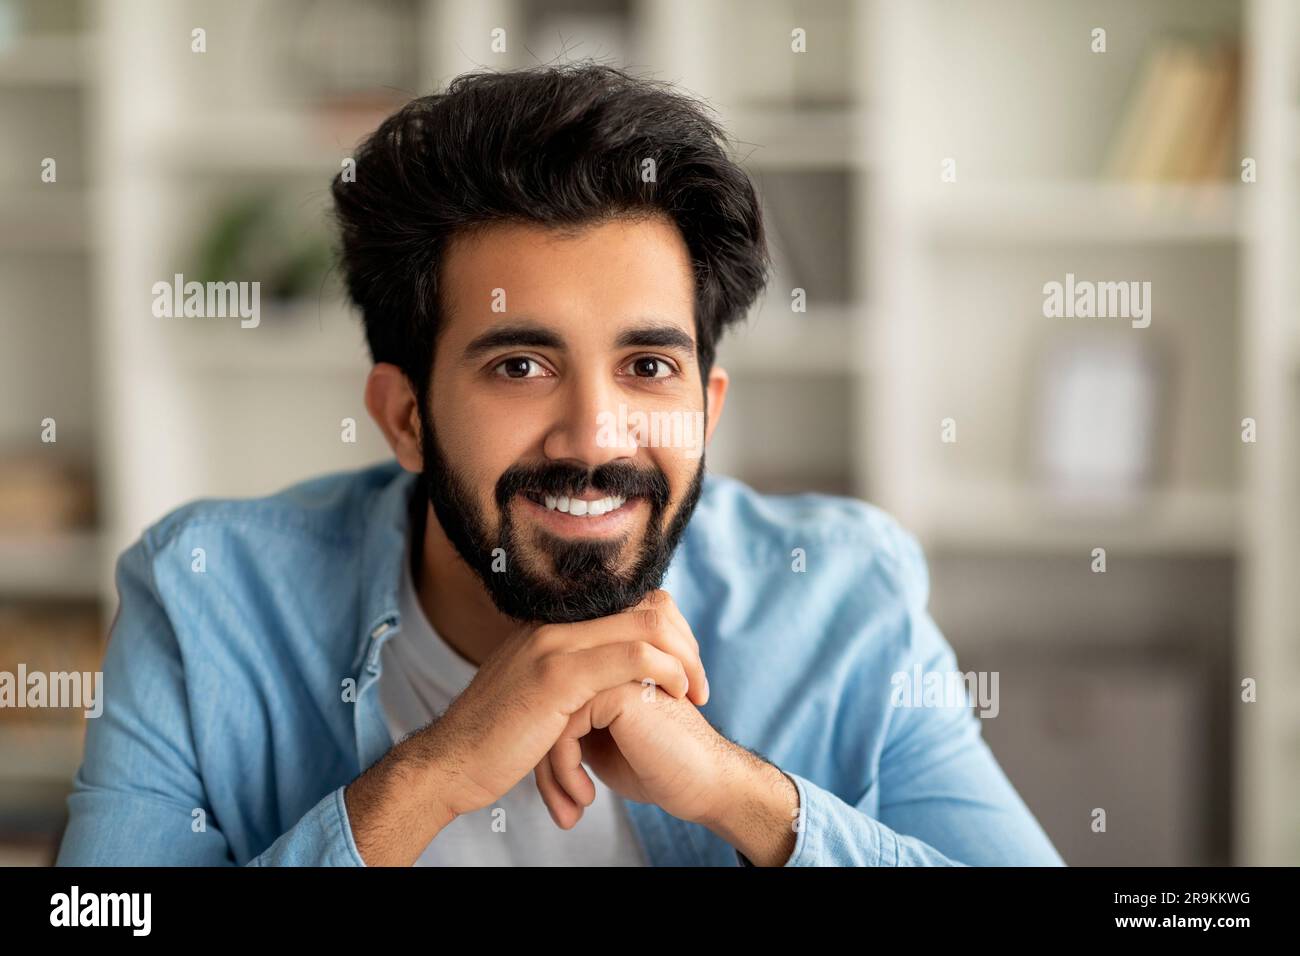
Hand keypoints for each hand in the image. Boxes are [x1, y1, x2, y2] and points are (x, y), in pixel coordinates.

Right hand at [345, 594, 708, 864]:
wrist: (449, 763)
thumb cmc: (495, 740)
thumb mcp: (536, 693)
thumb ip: (570, 674)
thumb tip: (611, 678)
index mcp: (553, 624)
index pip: (633, 601)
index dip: (671, 631)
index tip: (686, 670)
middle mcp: (555, 623)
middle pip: (649, 604)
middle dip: (687, 644)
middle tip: (701, 687)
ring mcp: (556, 644)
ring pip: (647, 624)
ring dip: (685, 660)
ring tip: (695, 696)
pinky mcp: (558, 676)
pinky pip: (633, 657)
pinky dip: (666, 673)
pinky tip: (674, 698)